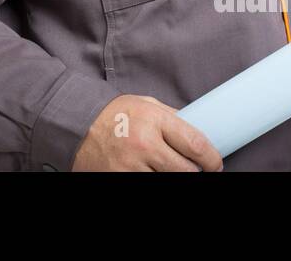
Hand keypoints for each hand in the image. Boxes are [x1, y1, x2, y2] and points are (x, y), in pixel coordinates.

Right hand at [71, 94, 224, 170]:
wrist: (76, 126)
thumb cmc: (113, 114)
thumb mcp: (144, 104)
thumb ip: (171, 117)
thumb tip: (198, 131)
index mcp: (153, 119)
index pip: (196, 144)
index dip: (212, 159)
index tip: (214, 164)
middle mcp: (144, 144)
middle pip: (187, 170)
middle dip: (196, 172)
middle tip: (195, 170)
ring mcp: (131, 166)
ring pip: (170, 181)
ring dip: (175, 177)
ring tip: (168, 168)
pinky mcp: (121, 179)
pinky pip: (149, 186)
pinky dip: (155, 180)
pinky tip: (153, 173)